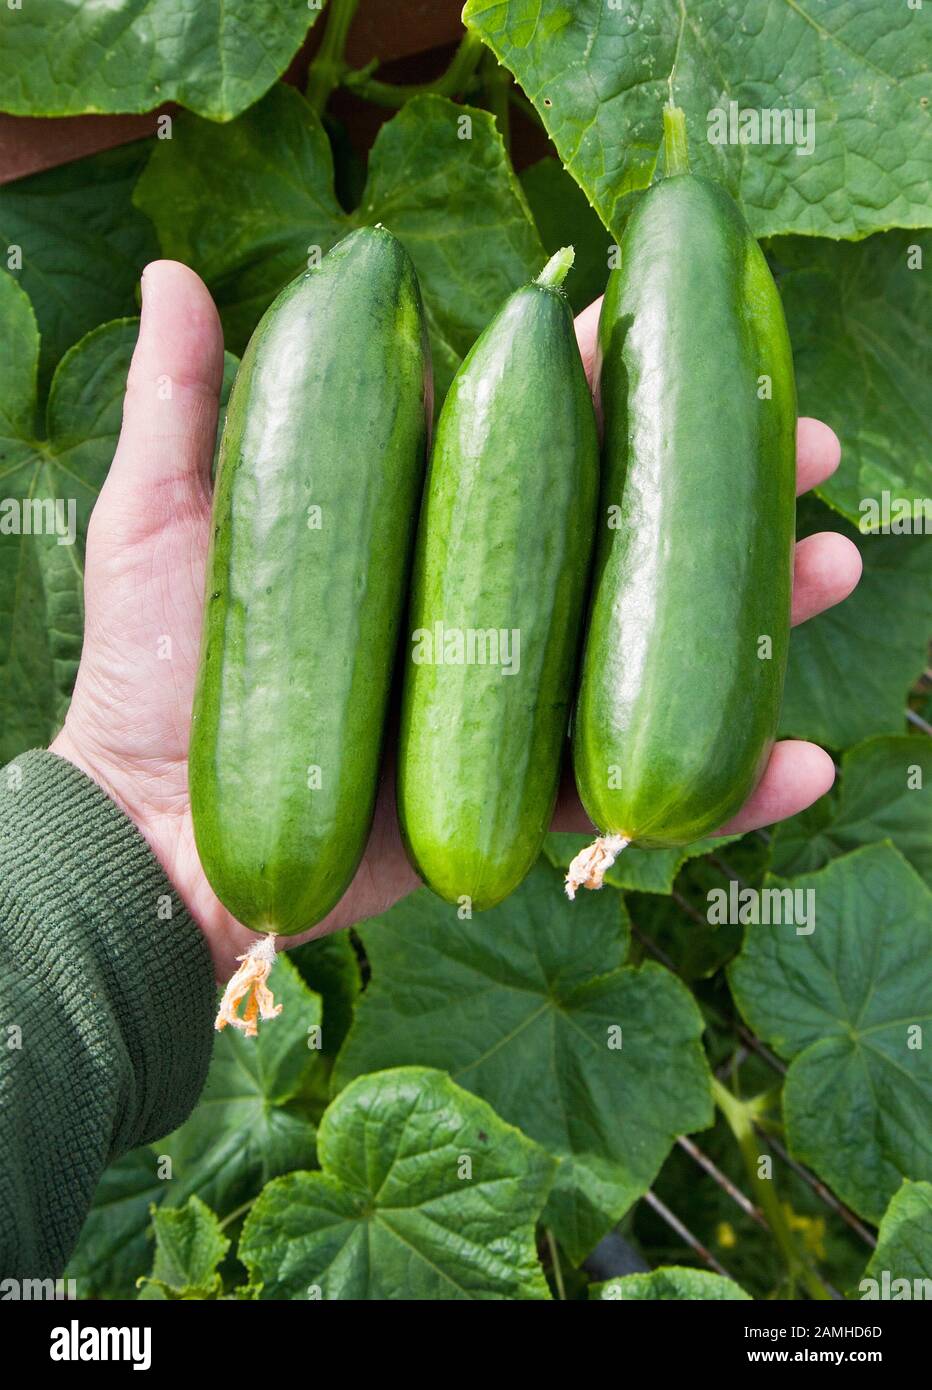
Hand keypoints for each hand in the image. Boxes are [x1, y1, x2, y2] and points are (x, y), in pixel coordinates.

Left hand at [51, 263, 860, 979]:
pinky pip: (634, 787)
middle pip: (626, 528)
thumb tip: (175, 272)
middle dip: (724, 481)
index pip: (539, 434)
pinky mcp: (522, 795)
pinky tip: (806, 764)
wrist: (158, 832)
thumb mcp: (163, 523)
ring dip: (759, 609)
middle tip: (814, 447)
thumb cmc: (152, 674)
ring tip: (833, 565)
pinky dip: (730, 789)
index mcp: (423, 524)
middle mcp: (484, 603)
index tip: (685, 325)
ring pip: (653, 645)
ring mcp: (512, 700)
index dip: (621, 379)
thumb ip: (181, 404)